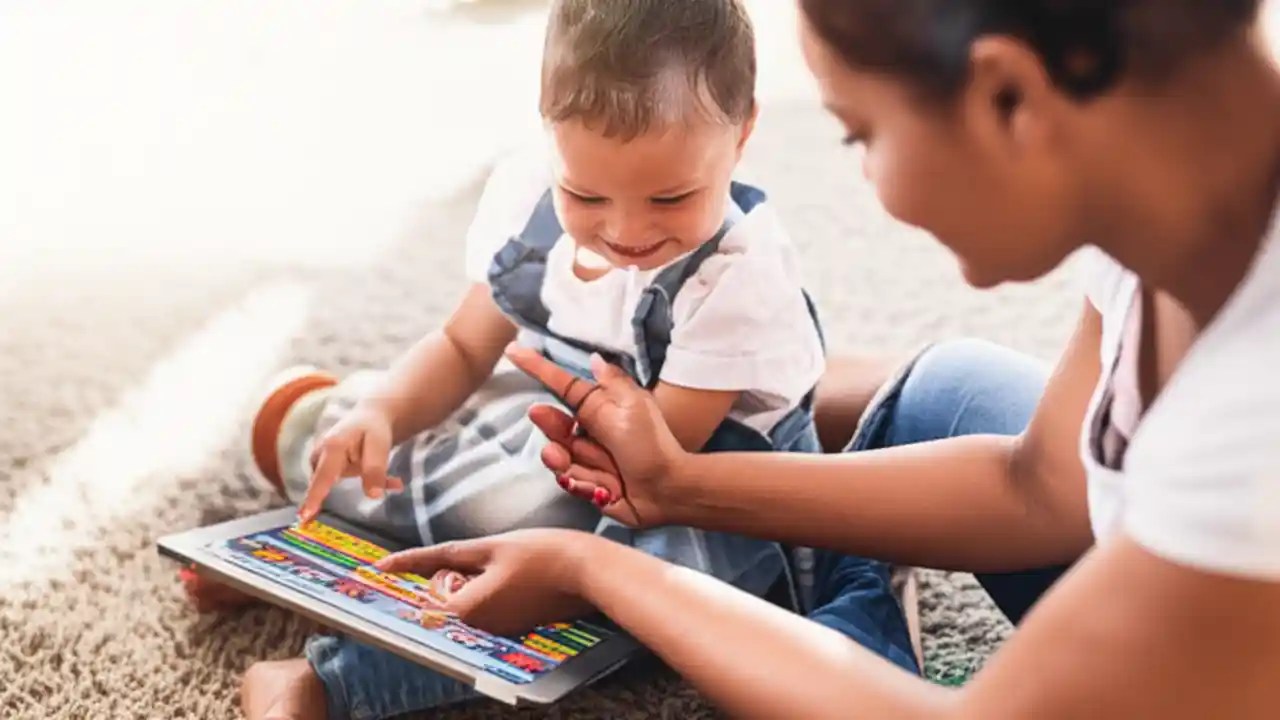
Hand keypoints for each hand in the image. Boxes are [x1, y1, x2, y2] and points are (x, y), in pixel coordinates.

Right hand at [298, 402, 404, 523]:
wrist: (371, 417)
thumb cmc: (373, 429)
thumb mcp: (379, 446)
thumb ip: (375, 470)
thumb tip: (373, 496)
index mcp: (331, 448)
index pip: (322, 478)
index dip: (313, 499)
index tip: (304, 517)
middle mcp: (320, 455)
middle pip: (325, 483)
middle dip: (344, 491)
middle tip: (365, 497)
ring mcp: (321, 462)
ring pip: (337, 484)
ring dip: (367, 483)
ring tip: (394, 481)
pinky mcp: (328, 469)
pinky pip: (343, 483)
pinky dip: (368, 481)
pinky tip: (394, 481)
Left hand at [376, 529, 599, 635]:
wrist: (587, 572)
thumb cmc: (543, 554)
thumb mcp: (492, 547)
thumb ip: (453, 558)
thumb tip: (430, 570)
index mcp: (468, 607)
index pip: (427, 588)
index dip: (403, 568)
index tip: (376, 565)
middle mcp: (479, 625)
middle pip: (446, 594)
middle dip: (454, 573)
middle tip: (489, 558)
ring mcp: (497, 628)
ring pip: (467, 599)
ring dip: (474, 580)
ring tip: (509, 565)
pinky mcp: (513, 625)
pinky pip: (487, 605)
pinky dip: (489, 589)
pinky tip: (516, 576)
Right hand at [506, 346, 687, 527]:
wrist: (666, 489)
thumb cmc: (652, 445)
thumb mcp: (633, 405)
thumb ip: (610, 382)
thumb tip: (595, 358)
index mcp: (597, 409)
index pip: (561, 386)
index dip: (537, 368)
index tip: (513, 350)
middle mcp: (587, 433)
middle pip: (553, 426)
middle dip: (552, 430)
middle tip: (554, 434)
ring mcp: (585, 460)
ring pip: (558, 458)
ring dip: (570, 464)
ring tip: (590, 472)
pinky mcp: (585, 486)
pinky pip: (569, 483)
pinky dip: (584, 485)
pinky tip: (603, 487)